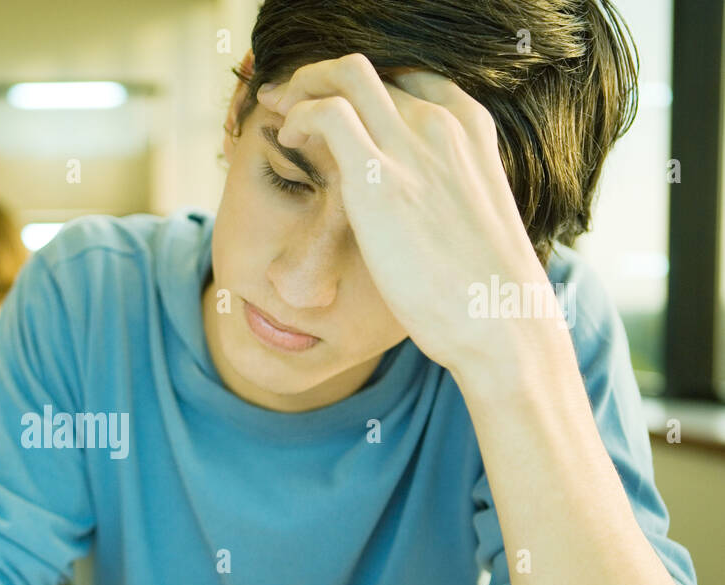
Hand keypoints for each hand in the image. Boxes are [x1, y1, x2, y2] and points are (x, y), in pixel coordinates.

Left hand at [256, 54, 563, 374]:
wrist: (499, 319)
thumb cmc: (482, 287)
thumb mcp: (467, 217)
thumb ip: (440, 190)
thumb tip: (409, 208)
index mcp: (469, 128)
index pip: (406, 78)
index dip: (361, 87)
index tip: (331, 106)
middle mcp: (441, 123)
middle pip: (369, 72)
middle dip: (320, 78)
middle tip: (288, 100)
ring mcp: (412, 144)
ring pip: (344, 76)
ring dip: (302, 86)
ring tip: (279, 111)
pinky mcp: (378, 175)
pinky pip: (327, 112)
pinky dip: (298, 114)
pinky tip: (286, 138)